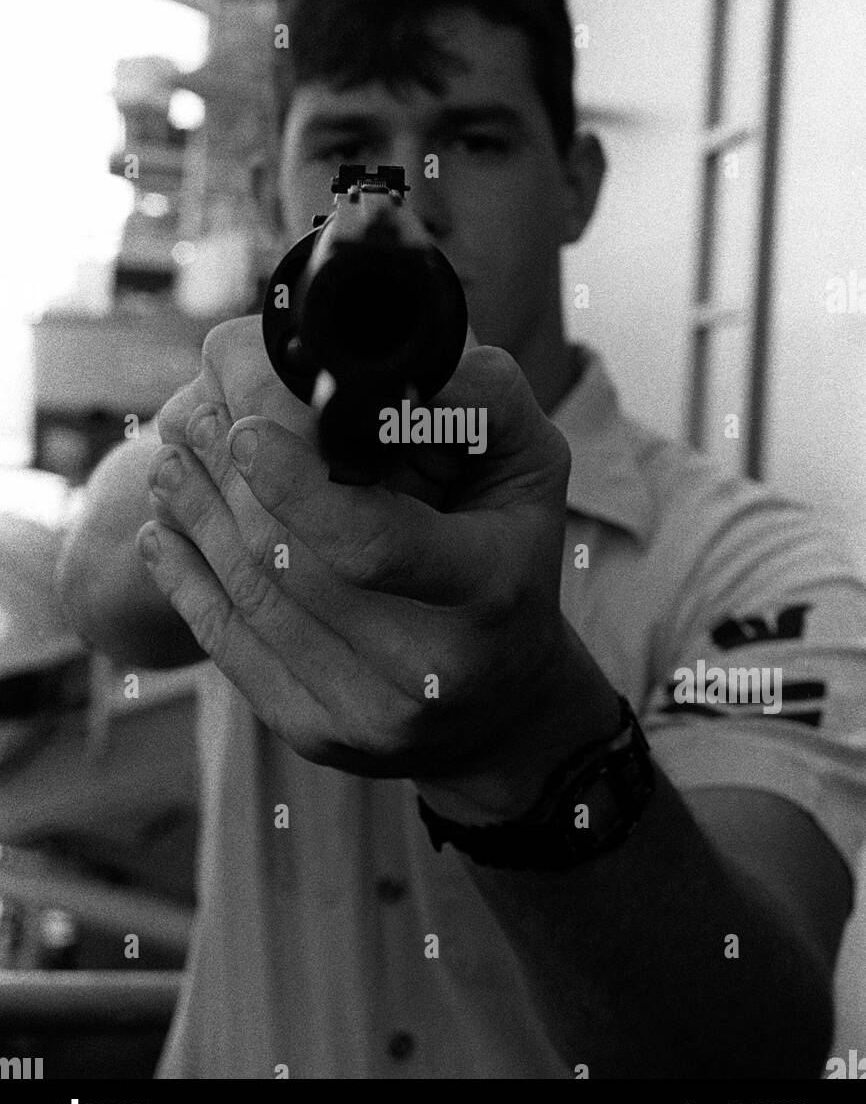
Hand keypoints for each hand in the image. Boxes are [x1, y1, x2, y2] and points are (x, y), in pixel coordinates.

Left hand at [139, 319, 618, 820]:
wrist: (504, 699)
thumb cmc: (511, 551)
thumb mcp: (527, 462)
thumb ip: (474, 398)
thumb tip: (378, 366)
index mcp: (489, 591)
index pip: (373, 543)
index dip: (296, 485)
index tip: (244, 427)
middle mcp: (432, 670)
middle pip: (292, 570)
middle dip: (226, 487)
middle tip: (190, 421)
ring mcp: (371, 714)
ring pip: (252, 606)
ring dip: (197, 524)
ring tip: (169, 465)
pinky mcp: (319, 737)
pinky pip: (231, 652)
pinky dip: (186, 584)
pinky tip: (162, 534)